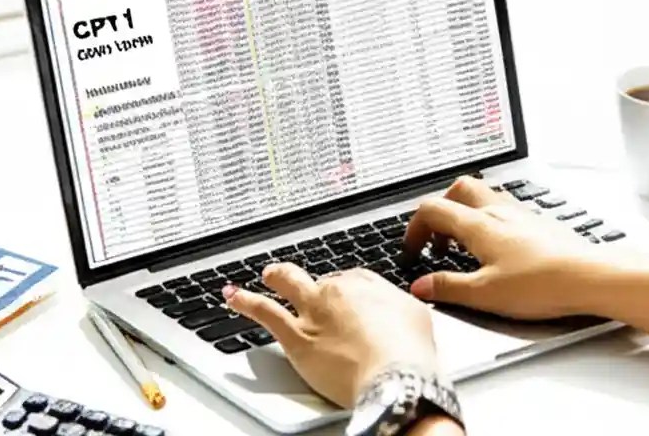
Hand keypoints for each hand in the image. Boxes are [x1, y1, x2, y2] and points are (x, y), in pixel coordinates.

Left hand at [224, 264, 438, 406]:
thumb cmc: (409, 351)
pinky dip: (245, 301)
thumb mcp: (414, 315)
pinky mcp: (295, 336)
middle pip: (317, 277)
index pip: (347, 279)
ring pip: (286, 284)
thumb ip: (396, 306)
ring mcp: (312, 311)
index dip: (343, 291)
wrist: (393, 373)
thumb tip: (393, 305)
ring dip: (274, 277)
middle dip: (308, 277)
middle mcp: (335, 292)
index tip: (342, 300)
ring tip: (266, 275)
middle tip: (300, 278)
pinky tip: (233, 297)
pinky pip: (263, 311)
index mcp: (365, 284)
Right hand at [405, 176, 613, 319]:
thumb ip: (448, 287)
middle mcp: (498, 211)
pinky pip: (505, 210)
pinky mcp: (539, 223)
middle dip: (440, 210)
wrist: (590, 277)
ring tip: (466, 245)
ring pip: (483, 196)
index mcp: (479, 225)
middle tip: (437, 240)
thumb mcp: (485, 294)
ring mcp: (521, 214)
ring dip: (466, 214)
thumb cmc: (542, 284)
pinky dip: (490, 223)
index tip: (412, 249)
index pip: (432, 209)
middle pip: (458, 189)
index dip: (414, 228)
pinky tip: (498, 249)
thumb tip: (421, 285)